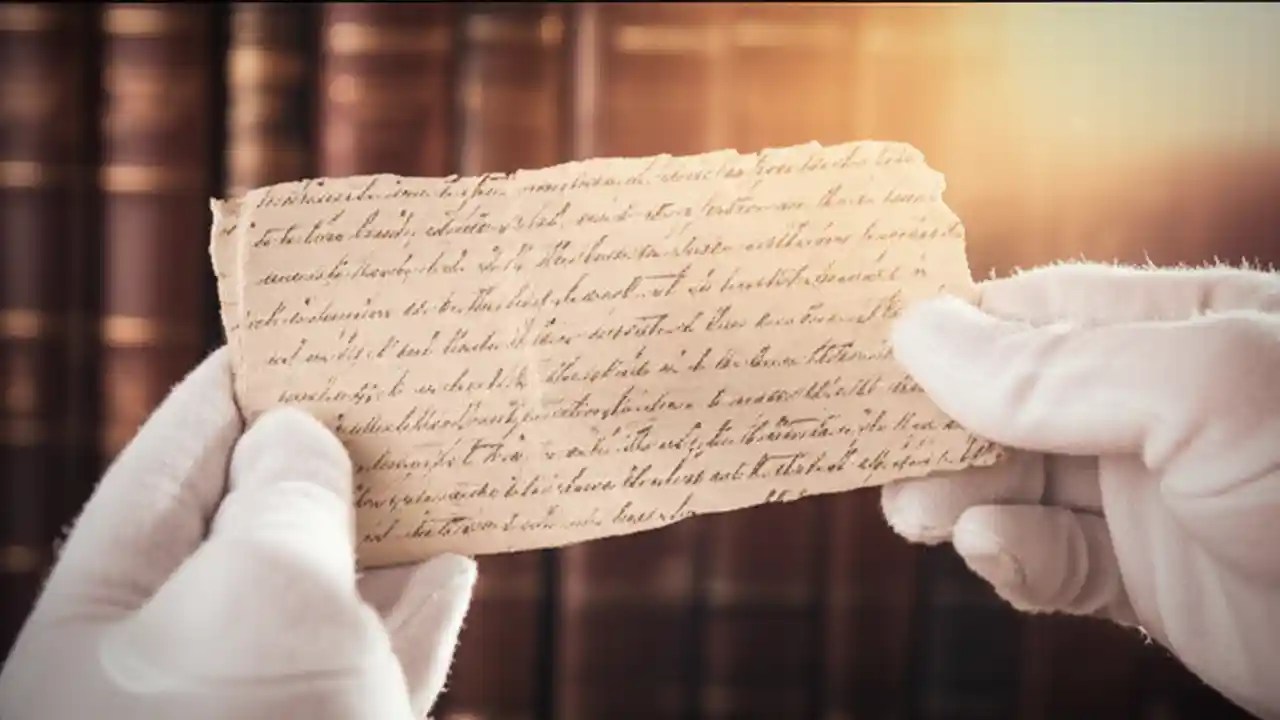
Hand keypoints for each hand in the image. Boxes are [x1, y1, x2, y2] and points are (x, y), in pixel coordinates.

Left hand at [0, 348, 475, 719]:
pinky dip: (418, 618)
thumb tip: (298, 438)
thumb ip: (285, 495)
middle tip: (391, 384)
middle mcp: (174, 662)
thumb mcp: (265, 590)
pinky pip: (377, 668)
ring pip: (326, 599)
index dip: (236, 386)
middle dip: (323, 454)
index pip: (167, 466)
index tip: (302, 327)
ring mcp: (255, 710)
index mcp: (106, 617)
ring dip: (388, 533)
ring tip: (439, 465)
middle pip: (252, 527)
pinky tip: (455, 570)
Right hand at [882, 263, 1278, 718]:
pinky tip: (995, 555)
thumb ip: (1057, 366)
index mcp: (1178, 329)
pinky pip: (1047, 562)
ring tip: (922, 512)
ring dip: (956, 495)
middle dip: (937, 423)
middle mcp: (1156, 407)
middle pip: (1007, 401)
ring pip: (1012, 484)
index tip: (863, 350)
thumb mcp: (1205, 393)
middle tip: (877, 448)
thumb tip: (920, 333)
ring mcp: (1148, 496)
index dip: (944, 327)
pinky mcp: (1144, 581)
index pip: (1033, 312)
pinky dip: (1007, 560)